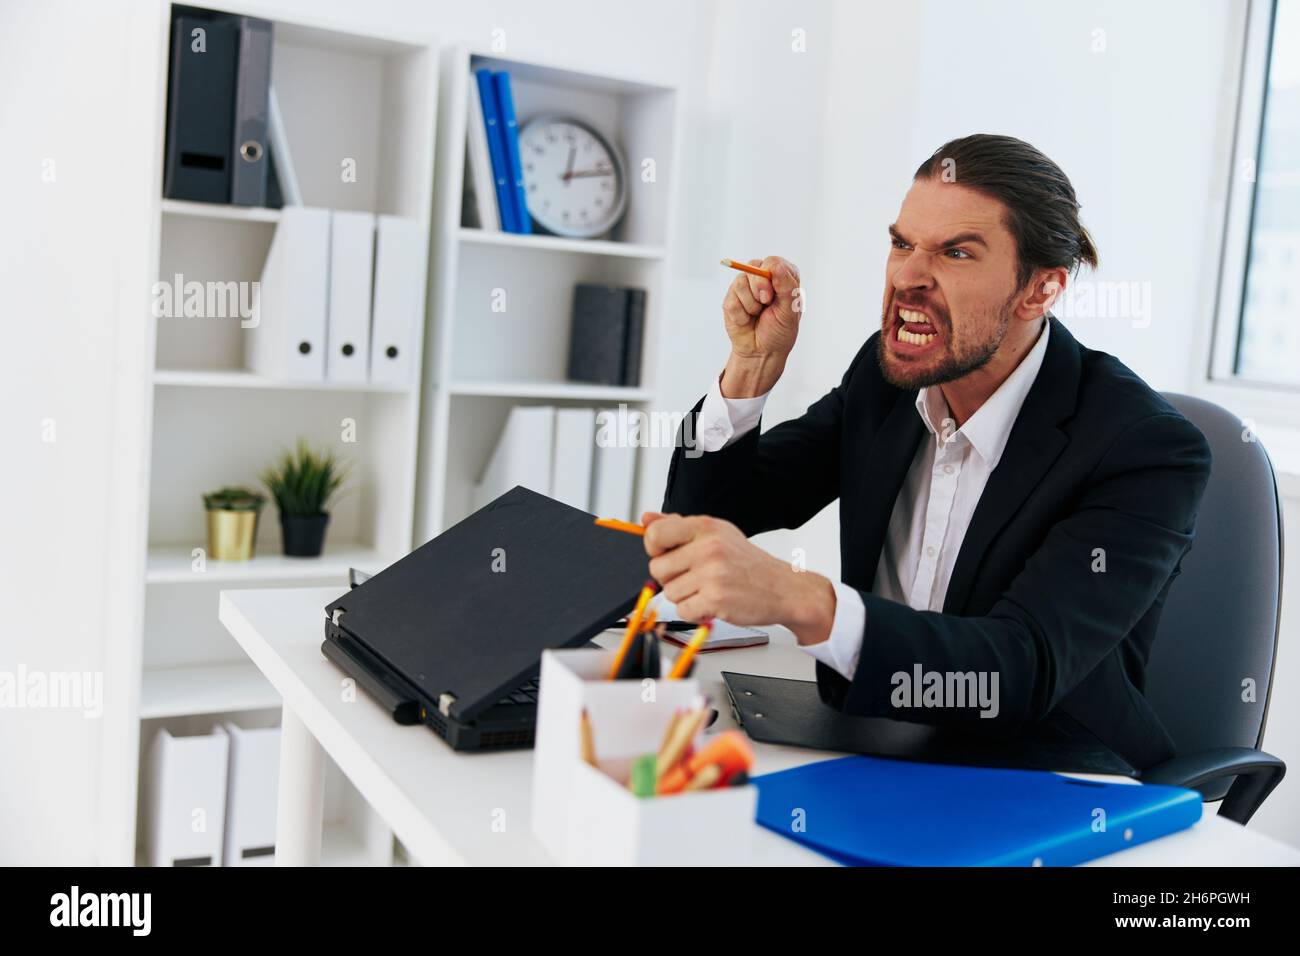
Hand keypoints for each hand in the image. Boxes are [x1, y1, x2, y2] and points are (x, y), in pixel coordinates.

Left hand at [641, 511, 834, 645]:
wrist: (783, 588)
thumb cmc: (748, 563)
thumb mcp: (717, 534)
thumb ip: (679, 526)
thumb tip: (646, 519)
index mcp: (706, 526)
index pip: (655, 534)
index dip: (654, 549)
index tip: (666, 555)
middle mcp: (708, 547)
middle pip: (657, 568)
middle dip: (671, 578)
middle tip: (694, 577)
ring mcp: (712, 574)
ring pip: (669, 592)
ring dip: (685, 597)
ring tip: (708, 589)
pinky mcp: (715, 599)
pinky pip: (683, 611)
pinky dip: (695, 612)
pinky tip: (713, 603)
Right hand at [720, 256, 802, 397]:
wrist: (761, 351)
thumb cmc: (779, 331)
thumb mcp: (790, 311)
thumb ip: (787, 286)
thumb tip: (776, 266)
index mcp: (782, 277)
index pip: (773, 261)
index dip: (771, 275)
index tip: (774, 295)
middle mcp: (764, 278)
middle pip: (753, 266)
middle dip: (759, 288)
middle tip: (766, 304)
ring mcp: (746, 287)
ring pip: (740, 283)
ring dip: (751, 305)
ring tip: (757, 315)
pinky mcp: (731, 298)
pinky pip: (732, 300)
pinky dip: (741, 315)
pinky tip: (747, 320)